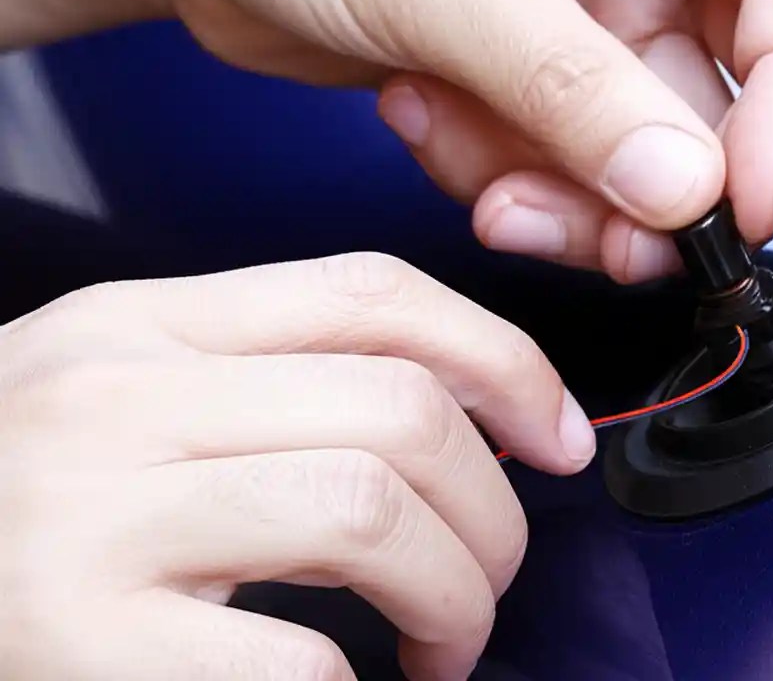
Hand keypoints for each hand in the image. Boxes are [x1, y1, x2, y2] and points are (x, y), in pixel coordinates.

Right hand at [0, 253, 593, 680]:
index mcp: (139, 327)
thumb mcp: (129, 408)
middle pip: (399, 410)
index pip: (372, 293)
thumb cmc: (23, 518)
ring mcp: (86, 517)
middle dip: (495, 513)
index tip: (554, 435)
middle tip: (486, 579)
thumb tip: (457, 417)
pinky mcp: (78, 644)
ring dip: (457, 593)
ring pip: (373, 513)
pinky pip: (301, 656)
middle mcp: (110, 397)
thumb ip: (268, 387)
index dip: (503, 360)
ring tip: (440, 644)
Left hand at [144, 0, 772, 281]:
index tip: (743, 204)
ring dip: (577, 200)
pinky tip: (439, 128)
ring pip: (663, 157)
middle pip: (755, 94)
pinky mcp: (555, 85)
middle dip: (680, 187)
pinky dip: (517, 181)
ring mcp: (609, 25)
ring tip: (484, 180)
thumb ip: (574, 89)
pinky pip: (582, 172)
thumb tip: (684, 189)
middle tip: (618, 243)